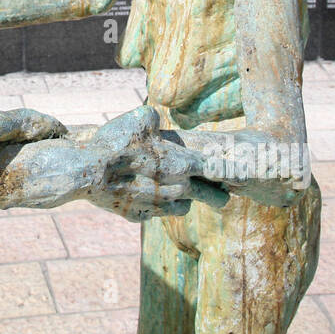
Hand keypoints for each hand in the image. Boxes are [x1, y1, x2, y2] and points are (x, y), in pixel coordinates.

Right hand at [77, 107, 228, 221]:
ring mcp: (161, 204)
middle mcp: (178, 186)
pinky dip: (163, 206)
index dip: (234, 172)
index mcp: (183, 163)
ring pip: (186, 205)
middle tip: (225, 194)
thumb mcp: (136, 119)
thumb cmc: (114, 143)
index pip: (219, 169)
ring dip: (188, 199)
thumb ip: (152, 118)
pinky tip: (156, 197)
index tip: (247, 176)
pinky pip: (162, 212)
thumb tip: (153, 117)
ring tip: (184, 191)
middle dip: (218, 194)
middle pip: (210, 195)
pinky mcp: (143, 216)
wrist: (86, 173)